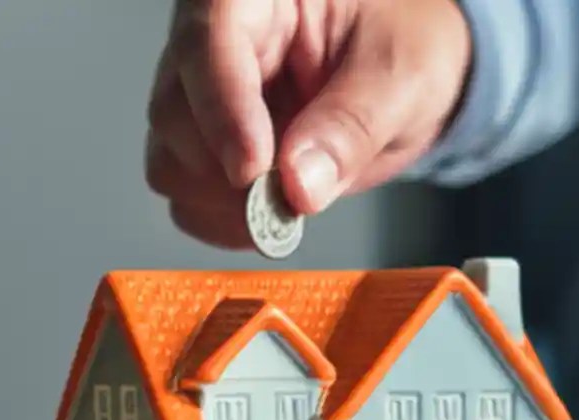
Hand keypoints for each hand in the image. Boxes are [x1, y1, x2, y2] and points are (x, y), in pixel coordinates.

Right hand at [144, 0, 470, 247]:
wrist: (409, 68)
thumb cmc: (406, 42)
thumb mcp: (401, 75)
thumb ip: (352, 126)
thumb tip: (298, 187)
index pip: (209, 40)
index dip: (224, 109)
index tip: (253, 169)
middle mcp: (214, 40)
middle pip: (174, 108)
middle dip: (226, 168)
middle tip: (291, 197)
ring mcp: (205, 97)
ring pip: (170, 159)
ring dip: (222, 202)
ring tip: (290, 204)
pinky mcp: (211, 146)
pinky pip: (188, 195)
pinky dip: (224, 221)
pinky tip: (274, 218)